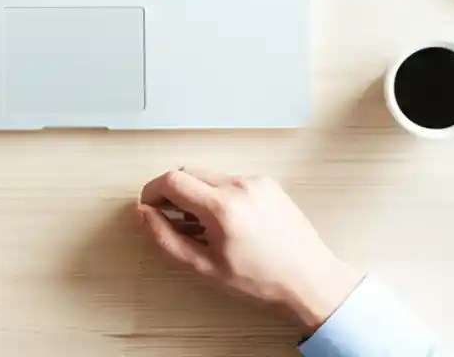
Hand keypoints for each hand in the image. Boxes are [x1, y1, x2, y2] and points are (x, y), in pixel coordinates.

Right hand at [138, 168, 361, 333]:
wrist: (309, 279)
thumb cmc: (260, 280)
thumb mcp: (205, 268)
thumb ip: (167, 239)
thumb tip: (145, 215)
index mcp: (222, 207)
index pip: (171, 180)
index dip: (152, 191)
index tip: (149, 207)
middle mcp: (239, 186)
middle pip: (188, 172)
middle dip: (172, 192)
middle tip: (173, 219)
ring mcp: (255, 181)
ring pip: (209, 175)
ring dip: (196, 193)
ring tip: (203, 226)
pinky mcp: (267, 183)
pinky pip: (230, 180)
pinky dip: (218, 194)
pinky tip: (226, 221)